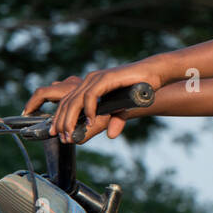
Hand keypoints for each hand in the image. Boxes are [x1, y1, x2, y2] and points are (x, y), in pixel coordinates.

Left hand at [26, 61, 164, 141]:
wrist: (155, 74)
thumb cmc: (139, 89)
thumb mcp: (123, 108)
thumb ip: (114, 119)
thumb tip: (109, 135)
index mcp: (89, 86)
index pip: (67, 103)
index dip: (59, 119)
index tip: (57, 135)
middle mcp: (89, 81)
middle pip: (66, 103)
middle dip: (60, 122)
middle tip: (61, 138)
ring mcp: (96, 79)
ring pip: (74, 101)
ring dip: (70, 119)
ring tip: (70, 133)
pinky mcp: (105, 79)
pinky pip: (90, 96)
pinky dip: (88, 110)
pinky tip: (90, 122)